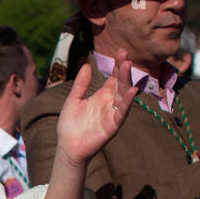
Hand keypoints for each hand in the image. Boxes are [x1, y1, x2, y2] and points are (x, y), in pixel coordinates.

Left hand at [55, 49, 135, 167]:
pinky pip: (122, 113)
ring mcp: (112, 114)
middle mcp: (110, 104)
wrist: (67, 147)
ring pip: (123, 96)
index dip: (117, 66)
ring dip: (127, 81)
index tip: (120, 51)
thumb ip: (81, 84)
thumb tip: (86, 65)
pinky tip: (132, 91)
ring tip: (128, 67)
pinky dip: (127, 102)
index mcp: (102, 96)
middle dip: (124, 70)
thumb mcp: (73, 100)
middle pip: (120, 84)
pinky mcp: (112, 126)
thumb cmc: (70, 125)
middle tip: (126, 55)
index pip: (113, 78)